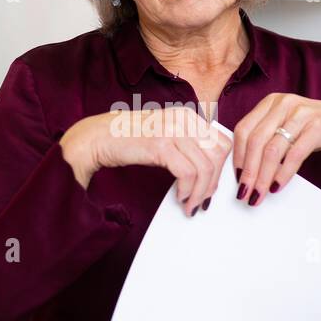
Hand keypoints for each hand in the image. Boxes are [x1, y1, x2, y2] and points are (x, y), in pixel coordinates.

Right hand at [59, 106, 231, 216]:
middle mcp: (183, 119)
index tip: (211, 186)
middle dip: (212, 184)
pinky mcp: (160, 144)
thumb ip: (187, 147)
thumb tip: (209, 173)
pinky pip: (187, 173)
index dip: (221, 168)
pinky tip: (180, 197)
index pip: (222, 142)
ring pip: (205, 167)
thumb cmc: (129, 140)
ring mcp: (172, 130)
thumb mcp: (166, 137)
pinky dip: (187, 190)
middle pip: (217, 156)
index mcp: (188, 116)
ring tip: (190, 204)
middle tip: (202, 201)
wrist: (98, 137)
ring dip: (199, 192)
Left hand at [231, 92, 320, 206]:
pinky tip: (278, 185)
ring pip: (272, 149)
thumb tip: (243, 168)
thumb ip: (266, 139)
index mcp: (271, 102)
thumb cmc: (315, 130)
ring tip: (260, 193)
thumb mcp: (286, 128)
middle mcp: (284, 103)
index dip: (237, 156)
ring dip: (263, 176)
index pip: (243, 129)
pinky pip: (294, 154)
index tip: (236, 178)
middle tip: (245, 192)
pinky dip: (284, 172)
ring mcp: (302, 113)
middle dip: (248, 171)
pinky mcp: (319, 126)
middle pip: (255, 141)